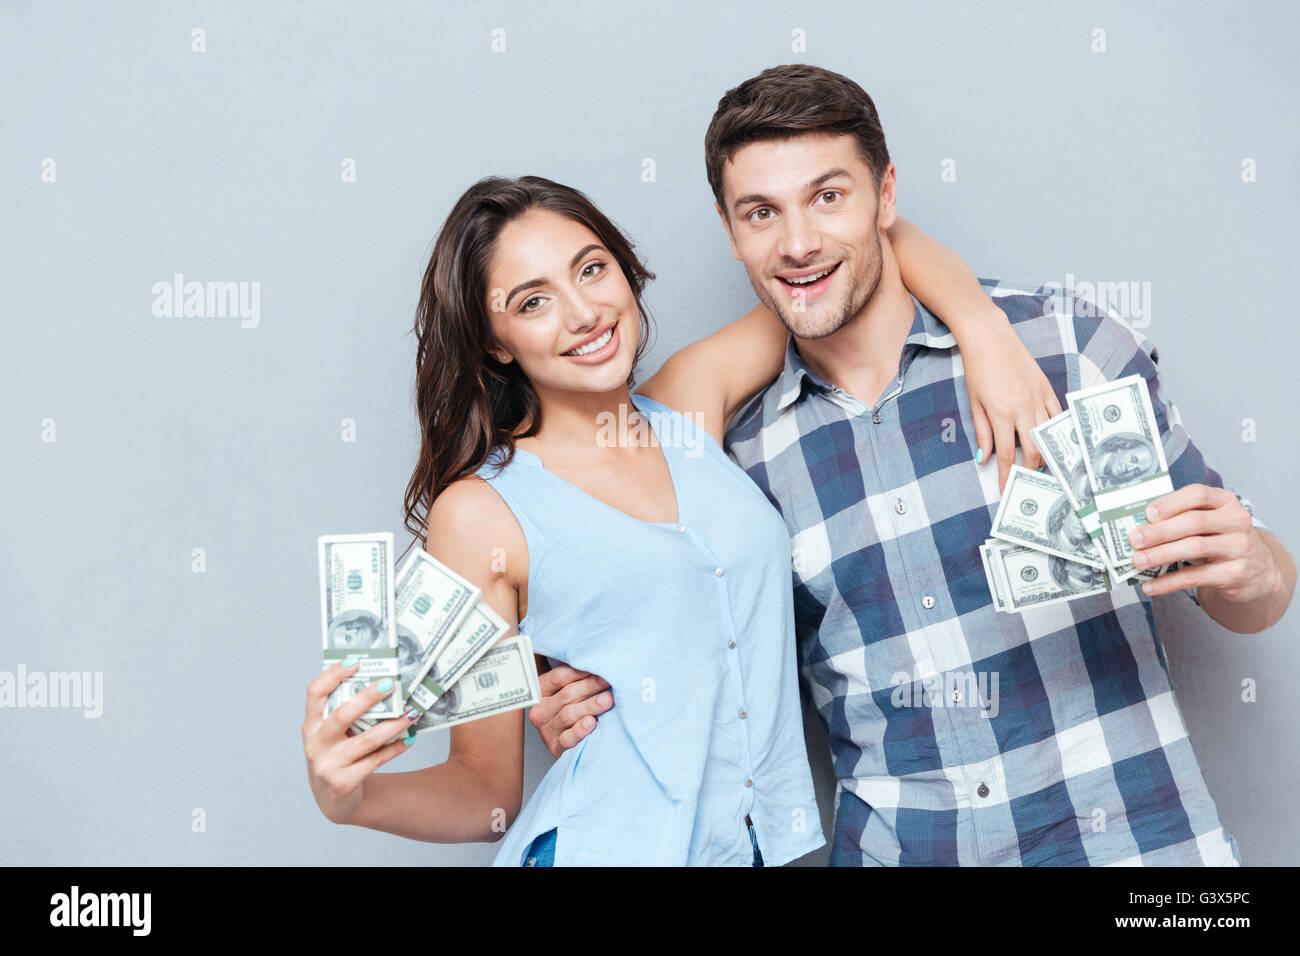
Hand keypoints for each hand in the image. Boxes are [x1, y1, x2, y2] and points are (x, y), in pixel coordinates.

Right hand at [302, 661, 419, 823]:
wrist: (333, 799)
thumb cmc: (337, 756)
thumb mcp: (332, 735)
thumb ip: (346, 712)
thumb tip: (381, 683)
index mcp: (311, 725)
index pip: (315, 693)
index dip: (333, 675)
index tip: (356, 661)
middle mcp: (316, 744)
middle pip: (342, 715)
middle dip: (368, 698)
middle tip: (391, 684)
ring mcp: (328, 765)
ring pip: (367, 740)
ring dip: (393, 725)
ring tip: (412, 712)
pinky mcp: (344, 782)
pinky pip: (376, 760)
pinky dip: (395, 748)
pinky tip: (410, 738)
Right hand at [526, 664, 612, 757]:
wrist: (571, 743)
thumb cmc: (573, 710)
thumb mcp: (569, 692)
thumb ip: (577, 678)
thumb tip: (597, 660)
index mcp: (540, 691)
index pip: (559, 677)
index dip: (580, 670)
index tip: (599, 664)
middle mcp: (540, 710)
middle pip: (566, 695)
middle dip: (590, 686)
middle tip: (609, 680)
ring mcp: (546, 730)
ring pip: (568, 714)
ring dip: (590, 706)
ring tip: (607, 699)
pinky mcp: (555, 748)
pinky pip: (567, 739)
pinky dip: (580, 730)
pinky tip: (591, 723)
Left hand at [963, 317, 1061, 491]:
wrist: (990, 337)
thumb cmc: (978, 369)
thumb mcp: (974, 403)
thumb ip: (982, 432)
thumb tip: (983, 458)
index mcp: (1001, 414)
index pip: (1007, 455)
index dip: (1008, 476)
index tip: (1006, 489)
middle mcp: (1022, 408)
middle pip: (1032, 450)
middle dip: (1030, 471)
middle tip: (1027, 482)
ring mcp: (1037, 398)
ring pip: (1048, 435)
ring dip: (1045, 454)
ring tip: (1041, 467)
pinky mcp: (1046, 388)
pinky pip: (1057, 415)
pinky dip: (1057, 431)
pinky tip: (1055, 442)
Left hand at [1128, 484, 1279, 600]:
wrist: (1257, 571)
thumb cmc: (1220, 540)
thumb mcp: (1208, 523)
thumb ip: (1180, 519)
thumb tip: (1139, 528)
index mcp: (1226, 501)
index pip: (1198, 494)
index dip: (1171, 503)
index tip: (1147, 513)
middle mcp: (1236, 521)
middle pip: (1194, 522)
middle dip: (1160, 531)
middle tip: (1134, 539)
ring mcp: (1239, 547)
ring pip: (1194, 548)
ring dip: (1161, 555)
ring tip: (1137, 562)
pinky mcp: (1235, 573)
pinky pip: (1196, 577)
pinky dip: (1169, 582)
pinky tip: (1150, 586)